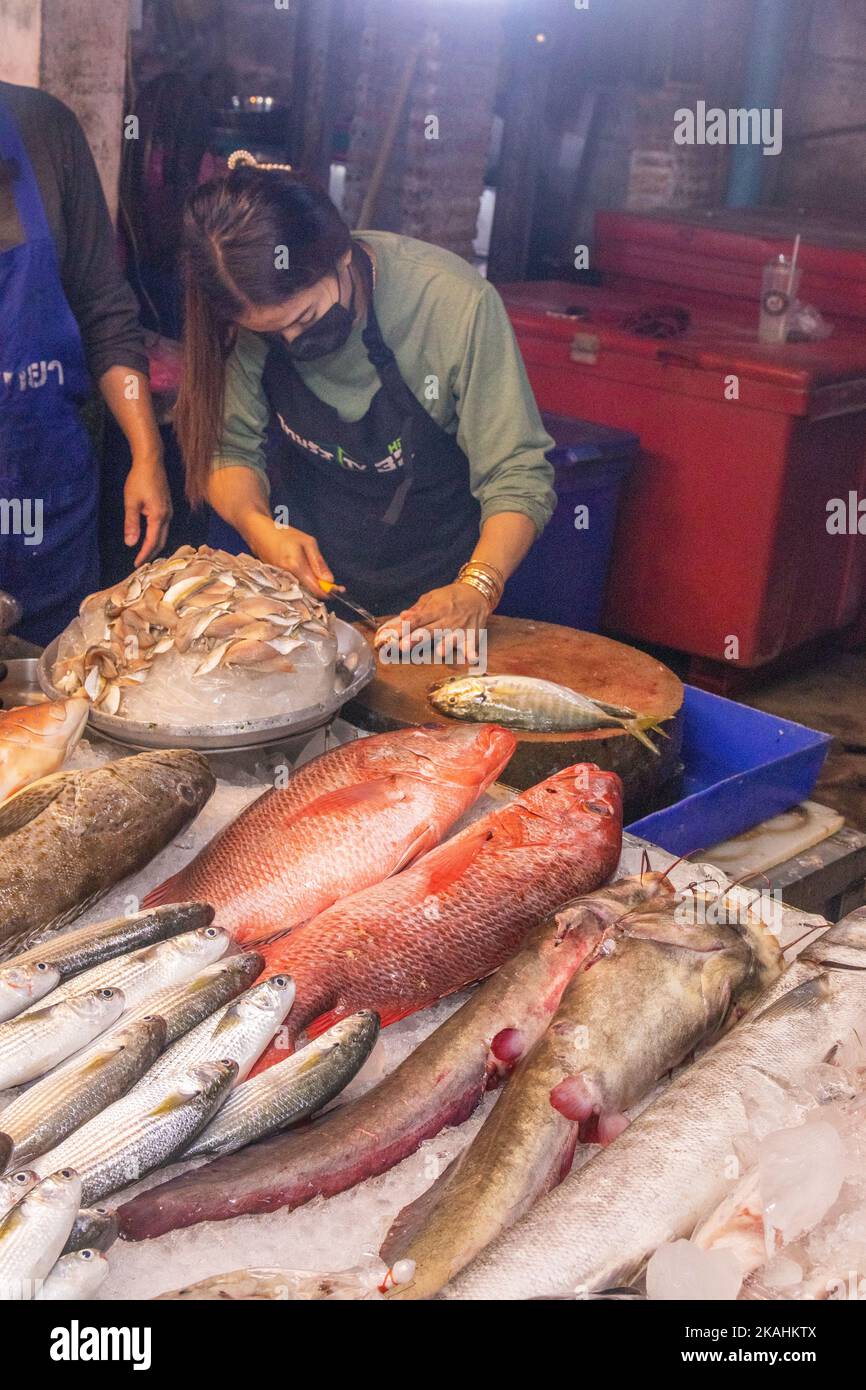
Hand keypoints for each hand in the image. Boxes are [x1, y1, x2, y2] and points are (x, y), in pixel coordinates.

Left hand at [124, 454, 171, 565]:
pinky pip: (164, 527)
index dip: (144, 555)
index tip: (136, 565)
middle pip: (161, 541)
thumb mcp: (131, 502)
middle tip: (140, 563)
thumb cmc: (139, 479)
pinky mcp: (167, 507)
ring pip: (164, 534)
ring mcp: (169, 511)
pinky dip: (157, 536)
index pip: (152, 542)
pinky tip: (149, 538)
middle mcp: (167, 516)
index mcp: (159, 516)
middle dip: (151, 554)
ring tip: (144, 554)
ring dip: (155, 545)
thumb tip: (130, 543)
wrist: (151, 461)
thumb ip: (131, 524)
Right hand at [246, 516, 337, 596]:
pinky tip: (308, 578)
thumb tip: (329, 580)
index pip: (316, 589)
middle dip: (322, 591)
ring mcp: (280, 582)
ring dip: (314, 589)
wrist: (259, 534)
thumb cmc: (284, 534)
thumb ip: (318, 562)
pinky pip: (295, 588)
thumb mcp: (308, 542)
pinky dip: (304, 586)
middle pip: (309, 593)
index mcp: (295, 566)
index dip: (329, 592)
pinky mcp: (277, 582)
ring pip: (302, 592)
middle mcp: (286, 577)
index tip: (339, 590)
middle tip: (333, 586)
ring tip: (321, 580)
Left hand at [374, 581, 490, 657]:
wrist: (477, 595)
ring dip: (446, 645)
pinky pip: (471, 646)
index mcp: (436, 609)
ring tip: (440, 651)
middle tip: (403, 646)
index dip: (406, 626)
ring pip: (450, 639)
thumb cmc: (450, 597)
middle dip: (417, 639)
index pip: (419, 618)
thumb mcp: (433, 597)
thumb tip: (402, 616)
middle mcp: (447, 620)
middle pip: (430, 631)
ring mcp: (460, 629)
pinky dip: (471, 652)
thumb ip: (418, 609)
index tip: (393, 634)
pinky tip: (472, 659)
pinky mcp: (471, 637)